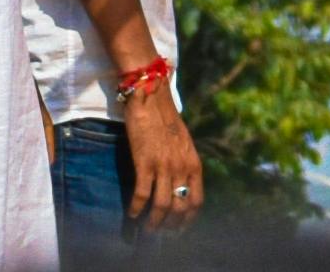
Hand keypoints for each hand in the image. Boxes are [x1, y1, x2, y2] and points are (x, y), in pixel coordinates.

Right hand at [121, 79, 202, 227]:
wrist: (151, 97)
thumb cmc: (165, 120)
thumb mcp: (183, 144)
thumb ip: (184, 164)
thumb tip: (179, 188)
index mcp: (194, 164)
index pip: (197, 201)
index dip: (188, 220)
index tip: (178, 229)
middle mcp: (182, 167)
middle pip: (180, 208)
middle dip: (170, 226)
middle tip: (160, 233)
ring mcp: (164, 165)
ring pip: (161, 207)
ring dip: (153, 224)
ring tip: (146, 230)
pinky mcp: (145, 162)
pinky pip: (142, 195)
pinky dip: (136, 209)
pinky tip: (131, 214)